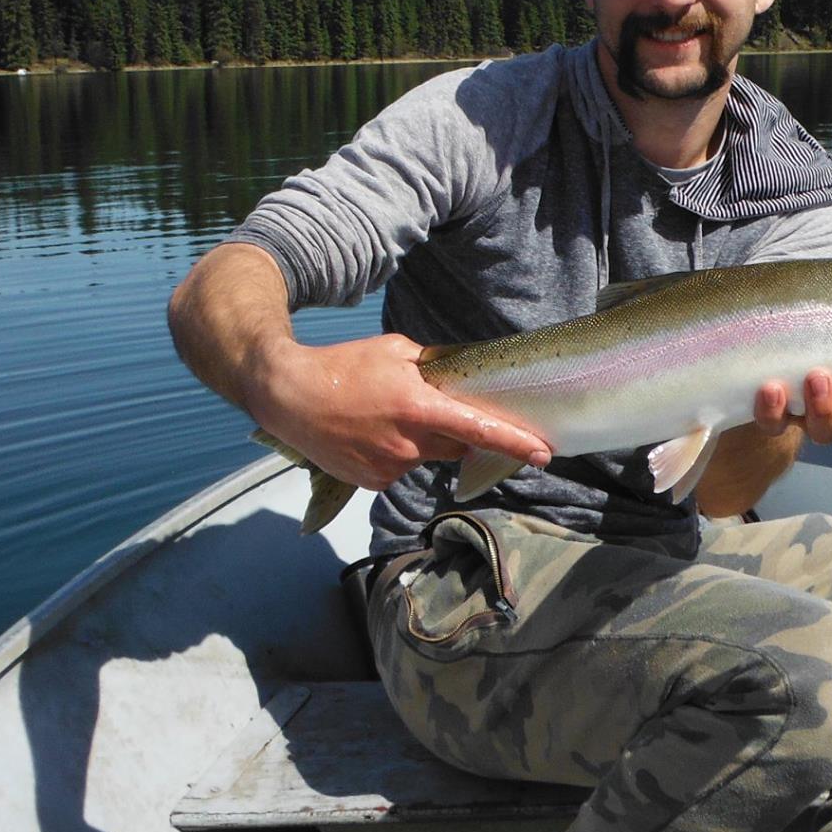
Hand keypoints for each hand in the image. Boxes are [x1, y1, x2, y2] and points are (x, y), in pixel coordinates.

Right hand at [249, 332, 551, 490]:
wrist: (288, 394)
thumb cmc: (342, 366)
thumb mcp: (394, 350)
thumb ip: (433, 365)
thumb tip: (459, 374)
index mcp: (417, 406)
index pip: (476, 429)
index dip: (514, 442)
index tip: (543, 453)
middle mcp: (407, 443)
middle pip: (455, 446)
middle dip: (452, 431)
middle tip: (426, 409)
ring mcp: (389, 466)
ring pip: (425, 457)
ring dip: (418, 441)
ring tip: (381, 417)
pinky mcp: (372, 481)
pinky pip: (399, 469)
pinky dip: (394, 454)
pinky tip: (368, 434)